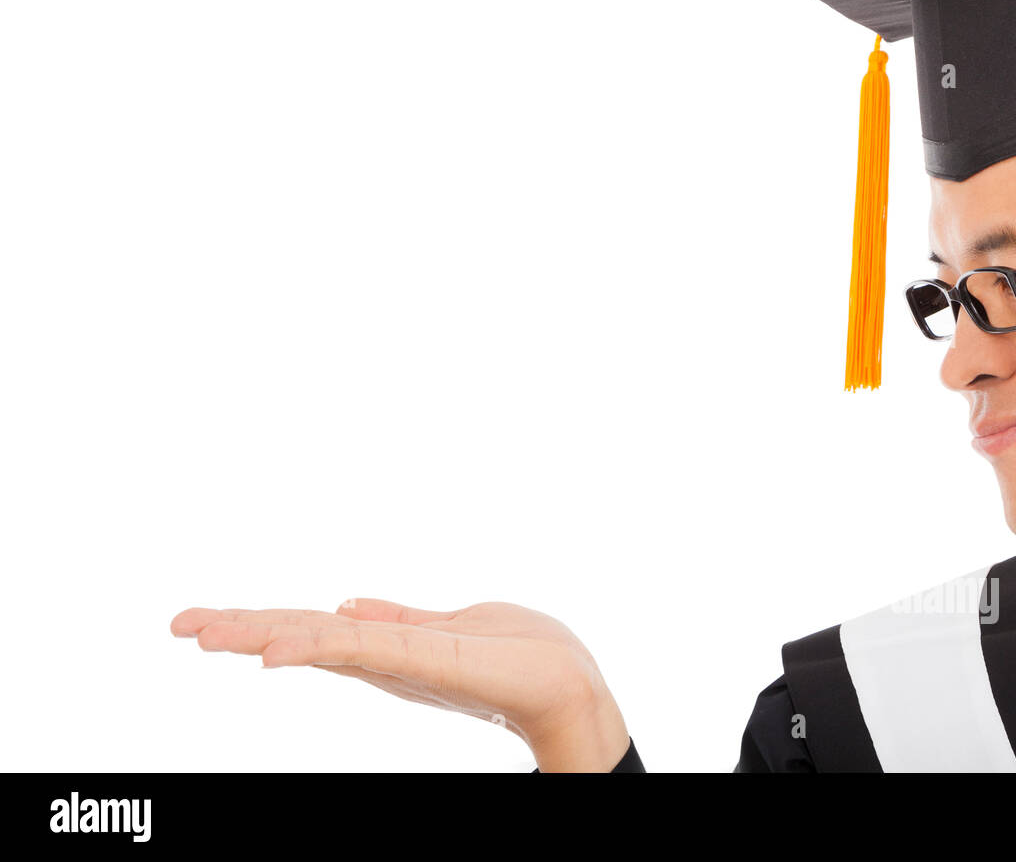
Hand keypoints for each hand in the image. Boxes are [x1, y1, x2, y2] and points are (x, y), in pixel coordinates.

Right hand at [170, 598, 629, 770]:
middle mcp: (381, 658)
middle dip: (240, 628)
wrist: (565, 682)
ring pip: (317, 641)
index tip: (202, 619)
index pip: (309, 628)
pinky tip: (276, 650)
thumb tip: (344, 603)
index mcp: (383, 646)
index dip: (258, 621)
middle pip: (299, 635)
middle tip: (178, 625)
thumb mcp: (445, 627)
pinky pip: (361, 649)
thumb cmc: (516, 654)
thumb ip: (395, 619)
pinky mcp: (424, 661)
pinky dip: (316, 647)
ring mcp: (398, 662)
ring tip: (205, 632)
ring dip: (261, 633)